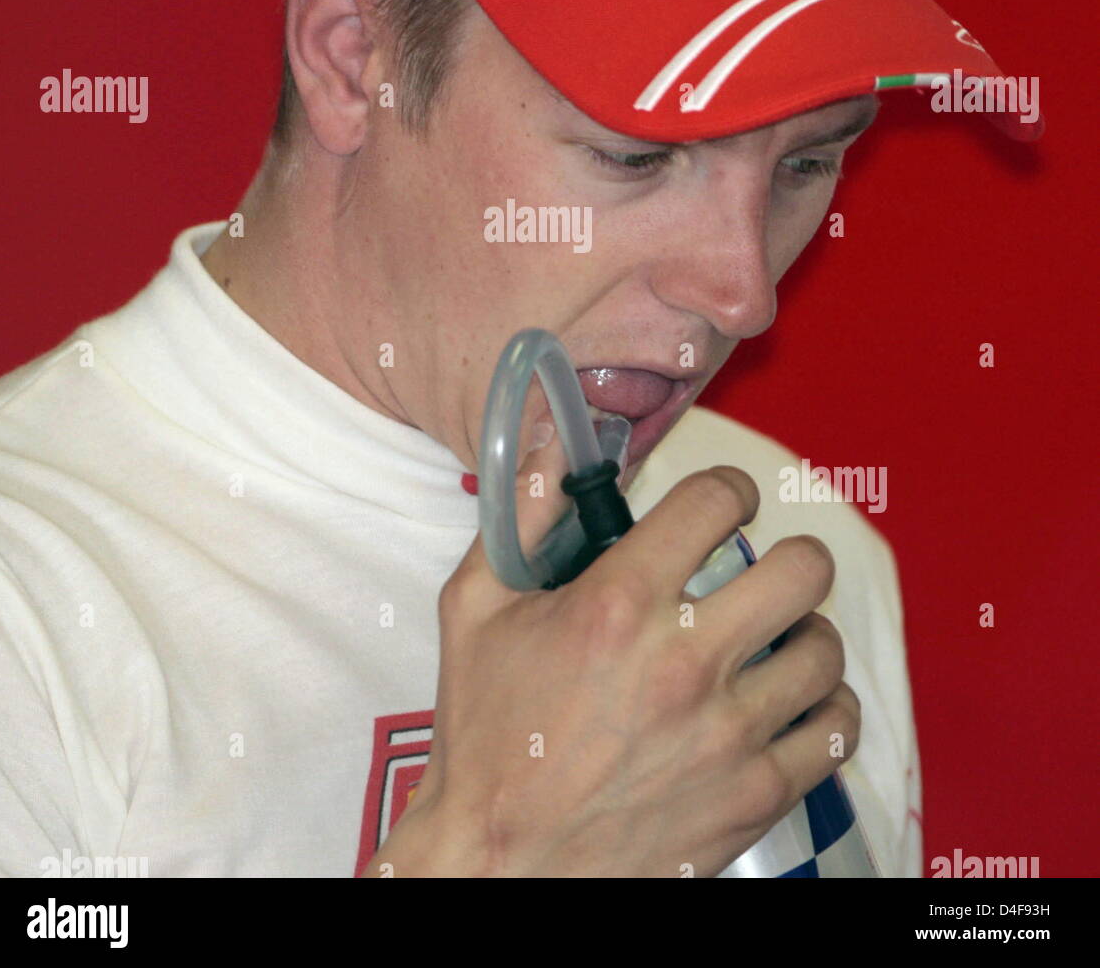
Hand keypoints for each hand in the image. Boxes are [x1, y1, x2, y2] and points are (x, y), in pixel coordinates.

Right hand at [364, 459, 858, 877]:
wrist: (500, 866)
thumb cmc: (484, 736)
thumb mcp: (474, 607)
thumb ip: (518, 515)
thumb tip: (553, 444)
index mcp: (619, 604)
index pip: (718, 501)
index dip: (728, 490)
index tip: (723, 505)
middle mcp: (685, 662)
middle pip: (802, 569)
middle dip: (786, 555)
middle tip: (760, 572)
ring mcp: (729, 734)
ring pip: (825, 648)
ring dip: (802, 633)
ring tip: (770, 641)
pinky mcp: (754, 796)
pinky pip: (834, 731)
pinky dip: (822, 708)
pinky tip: (788, 702)